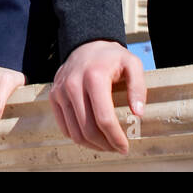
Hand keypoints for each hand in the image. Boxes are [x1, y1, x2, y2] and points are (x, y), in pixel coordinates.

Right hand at [48, 39, 144, 154]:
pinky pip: (64, 127)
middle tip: (117, 148)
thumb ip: (138, 88)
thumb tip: (138, 113)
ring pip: (75, 132)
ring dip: (92, 145)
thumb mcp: (132, 64)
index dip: (115, 137)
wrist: (86, 44)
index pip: (104, 118)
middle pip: (88, 129)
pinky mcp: (53, 96)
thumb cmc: (111, 57)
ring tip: (106, 145)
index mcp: (94, 77)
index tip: (125, 147)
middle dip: (105, 145)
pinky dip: (78, 137)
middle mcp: (73, 85)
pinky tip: (92, 137)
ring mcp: (60, 91)